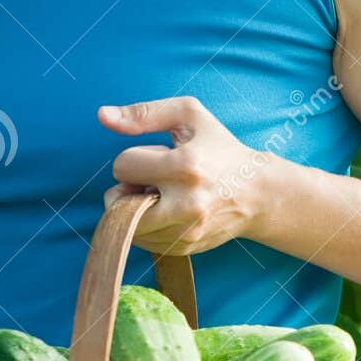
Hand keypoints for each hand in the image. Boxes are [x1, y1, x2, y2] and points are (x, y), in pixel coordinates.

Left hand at [98, 95, 268, 254]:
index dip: (133, 159)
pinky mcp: (185, 248)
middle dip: (125, 189)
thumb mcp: (188, 115)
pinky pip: (142, 242)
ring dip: (134, 210)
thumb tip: (102, 115)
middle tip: (149, 180)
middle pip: (117, 205)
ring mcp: (186, 231)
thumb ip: (143, 112)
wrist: (257, 192)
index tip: (155, 157)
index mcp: (186, 166)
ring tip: (159, 195)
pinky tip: (166, 211)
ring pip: (127, 227)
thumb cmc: (219, 148)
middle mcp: (186, 204)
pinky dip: (146, 226)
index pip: (123, 166)